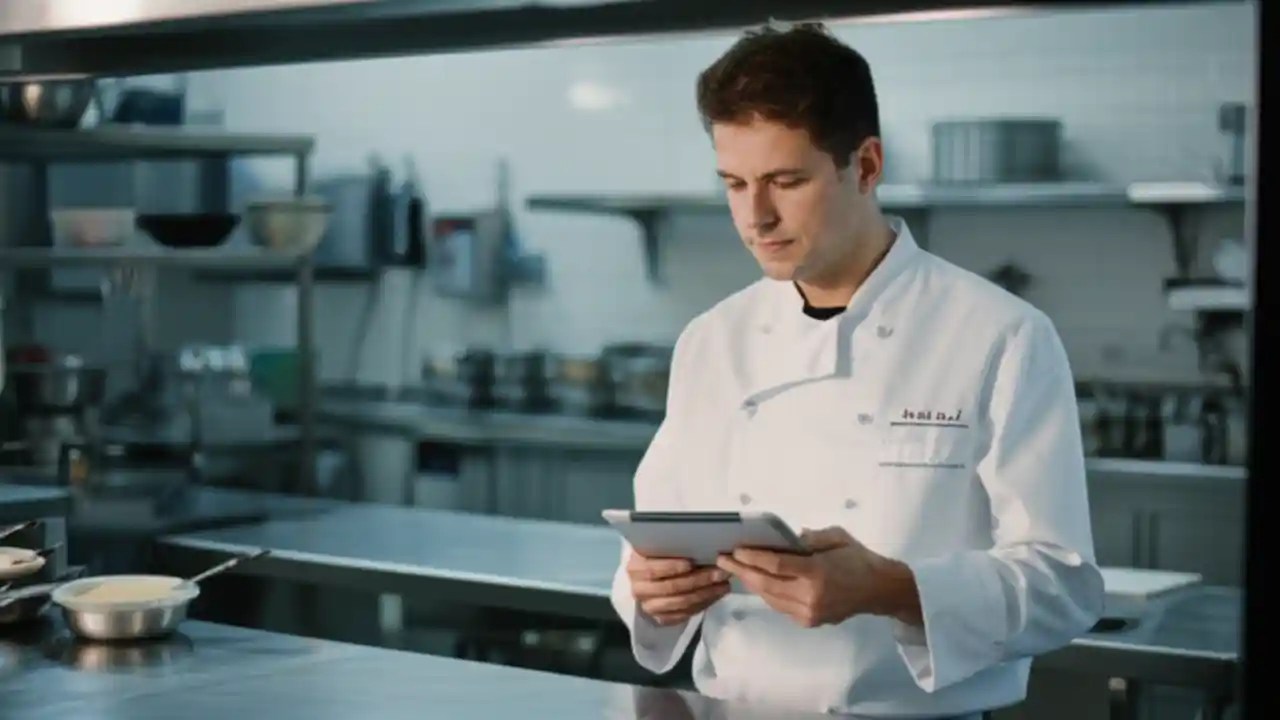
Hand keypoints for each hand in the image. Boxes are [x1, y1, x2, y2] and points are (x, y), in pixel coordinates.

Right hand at [628, 551, 730, 626]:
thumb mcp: (658, 549)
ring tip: (723, 584)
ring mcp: (650, 607)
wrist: (648, 579)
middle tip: (720, 572)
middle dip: (699, 580)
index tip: (691, 563)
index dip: (672, 567)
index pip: (652, 569)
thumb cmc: (658, 558)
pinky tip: (716, 594)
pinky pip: (685, 614)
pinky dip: (703, 604)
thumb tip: (700, 542)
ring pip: (680, 603)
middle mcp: (639, 590)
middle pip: (671, 587)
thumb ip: (672, 547)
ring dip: (705, 594)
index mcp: (636, 569)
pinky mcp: (661, 619)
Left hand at [715, 526, 920, 627]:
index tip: (734, 550)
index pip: (775, 566)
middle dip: (742, 571)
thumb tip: (782, 539)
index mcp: (817, 572)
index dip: (752, 558)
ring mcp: (809, 612)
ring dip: (750, 583)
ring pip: (770, 598)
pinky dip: (766, 593)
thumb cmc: (858, 558)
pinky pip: (779, 606)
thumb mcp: (836, 537)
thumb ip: (809, 538)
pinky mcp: (809, 621)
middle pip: (767, 584)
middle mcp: (810, 596)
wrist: (880, 590)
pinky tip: (756, 582)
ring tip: (734, 569)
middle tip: (722, 560)